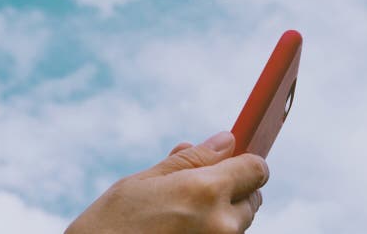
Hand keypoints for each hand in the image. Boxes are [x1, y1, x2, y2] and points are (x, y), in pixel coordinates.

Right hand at [65, 132, 267, 233]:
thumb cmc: (109, 225)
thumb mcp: (142, 182)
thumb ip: (189, 161)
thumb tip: (225, 141)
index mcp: (204, 191)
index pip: (257, 169)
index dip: (245, 162)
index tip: (230, 162)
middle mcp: (221, 224)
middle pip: (251, 199)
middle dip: (230, 190)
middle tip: (192, 192)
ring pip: (237, 225)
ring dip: (219, 216)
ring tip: (176, 217)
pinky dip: (207, 233)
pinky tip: (176, 232)